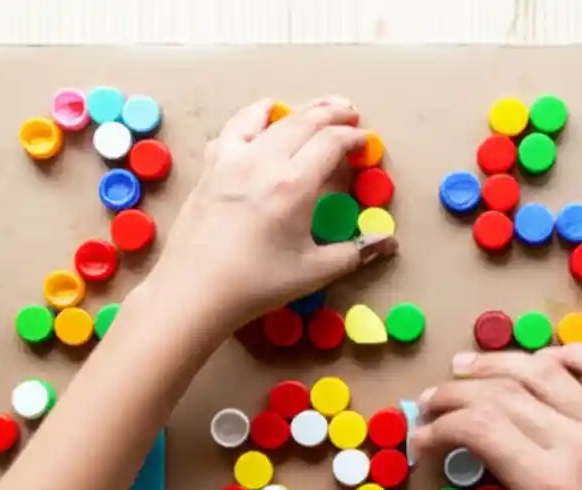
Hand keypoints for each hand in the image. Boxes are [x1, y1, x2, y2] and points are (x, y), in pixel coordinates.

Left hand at [143, 96, 396, 333]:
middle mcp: (262, 162)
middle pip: (302, 121)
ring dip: (292, 109)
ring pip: (265, 119)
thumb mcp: (313, 271)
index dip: (352, 137)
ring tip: (308, 107)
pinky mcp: (209, 169)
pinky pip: (232, 131)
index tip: (364, 141)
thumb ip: (354, 252)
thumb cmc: (256, 284)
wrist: (193, 291)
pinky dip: (250, 119)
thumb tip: (389, 243)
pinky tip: (256, 123)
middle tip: (348, 111)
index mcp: (293, 184)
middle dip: (330, 112)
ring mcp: (231, 161)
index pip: (330, 142)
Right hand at [411, 345, 581, 489]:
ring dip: (501, 362)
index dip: (441, 425)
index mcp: (549, 487)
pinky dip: (576, 354)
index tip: (425, 438)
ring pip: (548, 372)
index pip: (479, 428)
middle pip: (504, 393)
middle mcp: (581, 447)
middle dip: (457, 392)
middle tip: (434, 400)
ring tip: (470, 366)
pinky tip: (546, 359)